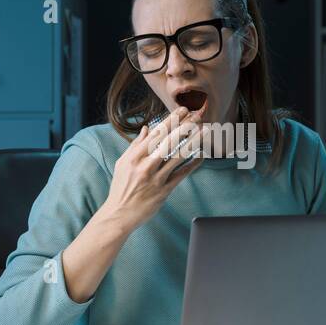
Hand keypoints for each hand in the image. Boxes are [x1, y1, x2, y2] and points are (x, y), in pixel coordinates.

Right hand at [101, 106, 209, 231]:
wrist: (120, 214)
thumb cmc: (121, 187)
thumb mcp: (123, 163)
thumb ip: (136, 145)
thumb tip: (147, 128)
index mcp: (135, 156)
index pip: (156, 133)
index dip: (171, 120)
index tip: (183, 110)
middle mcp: (146, 165)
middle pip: (169, 141)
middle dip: (185, 126)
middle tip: (198, 115)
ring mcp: (156, 178)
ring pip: (178, 156)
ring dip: (193, 142)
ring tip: (205, 131)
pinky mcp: (164, 191)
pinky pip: (182, 174)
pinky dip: (192, 164)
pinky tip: (201, 155)